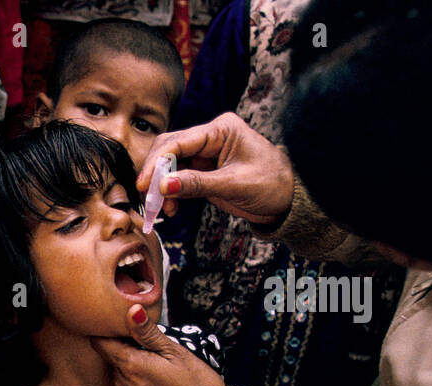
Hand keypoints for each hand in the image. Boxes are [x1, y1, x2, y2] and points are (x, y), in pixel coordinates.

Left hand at [91, 306, 224, 385]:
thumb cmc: (195, 383)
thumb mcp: (174, 351)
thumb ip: (147, 332)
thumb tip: (131, 310)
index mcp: (129, 365)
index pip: (99, 342)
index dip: (107, 330)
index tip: (122, 323)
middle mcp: (122, 382)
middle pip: (109, 355)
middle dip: (121, 344)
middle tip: (145, 338)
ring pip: (118, 369)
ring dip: (129, 360)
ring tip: (154, 357)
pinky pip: (126, 383)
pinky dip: (135, 375)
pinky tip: (156, 374)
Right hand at [136, 112, 294, 226]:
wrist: (287, 200)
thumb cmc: (271, 184)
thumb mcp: (234, 185)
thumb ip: (197, 184)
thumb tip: (162, 186)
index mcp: (221, 129)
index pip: (179, 142)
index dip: (157, 163)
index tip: (144, 185)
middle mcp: (210, 137)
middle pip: (169, 149)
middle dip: (155, 173)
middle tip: (147, 197)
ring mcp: (205, 154)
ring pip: (170, 165)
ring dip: (161, 186)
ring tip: (162, 209)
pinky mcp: (203, 170)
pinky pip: (178, 179)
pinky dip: (170, 193)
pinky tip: (171, 208)